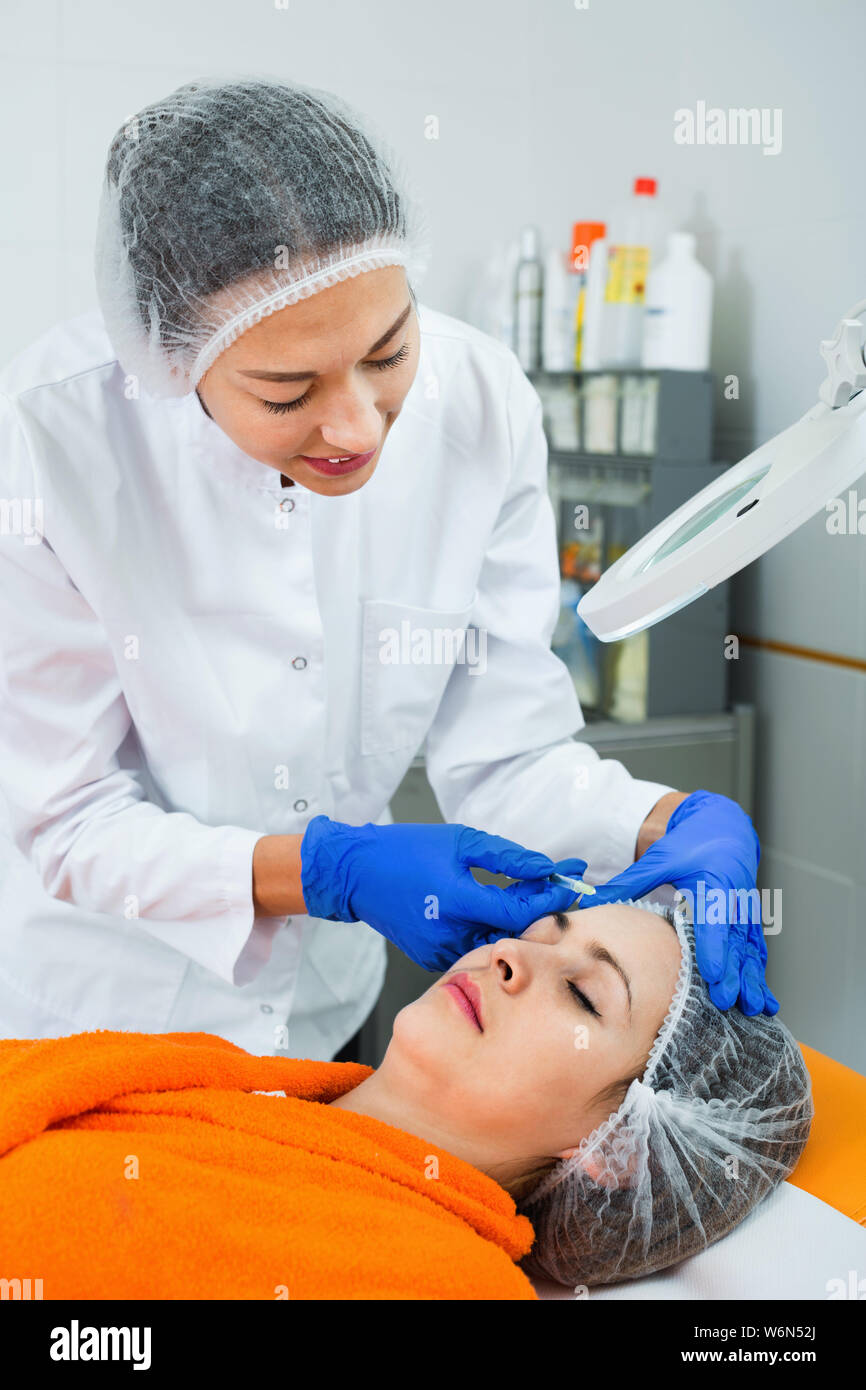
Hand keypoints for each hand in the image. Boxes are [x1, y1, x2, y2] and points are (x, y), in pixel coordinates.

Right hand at [300, 816, 586, 971]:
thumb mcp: (461, 842)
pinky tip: (496, 911)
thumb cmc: (406, 850)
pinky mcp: (432, 957)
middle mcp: (450, 934)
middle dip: (540, 910)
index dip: (552, 898)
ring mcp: (440, 950)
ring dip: (517, 922)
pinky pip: (474, 947)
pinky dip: (490, 930)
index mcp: (457, 902)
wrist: (356, 873)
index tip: (573, 882)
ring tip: (530, 896)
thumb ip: (507, 858)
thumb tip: (546, 868)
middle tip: (560, 887)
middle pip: (513, 931)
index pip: (520, 911)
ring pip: (496, 942)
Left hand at [584, 790, 776, 1016]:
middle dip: (733, 974)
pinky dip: (759, 975)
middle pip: (734, 944)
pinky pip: (756, 951)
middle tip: (726, 1001)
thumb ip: (631, 880)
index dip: (714, 948)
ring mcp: (744, 913)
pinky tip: (765, 1000)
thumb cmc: (692, 843)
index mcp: (713, 885)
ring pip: (750, 951)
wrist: (724, 829)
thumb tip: (591, 898)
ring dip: (752, 980)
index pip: (714, 922)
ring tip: (754, 1008)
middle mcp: (734, 902)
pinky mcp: (749, 921)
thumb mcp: (661, 857)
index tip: (713, 974)